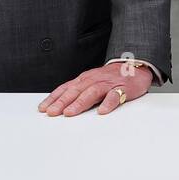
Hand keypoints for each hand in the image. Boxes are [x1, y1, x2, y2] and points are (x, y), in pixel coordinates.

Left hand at [38, 61, 152, 116]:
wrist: (135, 66)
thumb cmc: (111, 77)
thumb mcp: (91, 81)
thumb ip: (78, 91)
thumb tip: (60, 105)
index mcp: (85, 79)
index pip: (66, 88)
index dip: (54, 98)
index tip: (43, 108)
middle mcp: (94, 80)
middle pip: (76, 91)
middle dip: (62, 102)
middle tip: (52, 113)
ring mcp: (108, 84)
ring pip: (92, 92)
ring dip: (80, 103)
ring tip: (70, 113)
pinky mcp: (123, 89)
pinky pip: (115, 96)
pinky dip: (108, 103)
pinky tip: (102, 111)